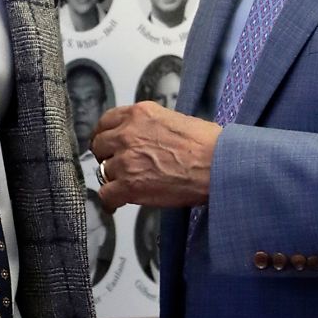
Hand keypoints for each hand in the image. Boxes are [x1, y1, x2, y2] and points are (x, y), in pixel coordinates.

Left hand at [89, 102, 221, 211]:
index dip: (105, 134)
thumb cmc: (207, 143)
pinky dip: (112, 201)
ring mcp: (126, 160)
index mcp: (139, 114)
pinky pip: (107, 195)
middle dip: (106, 155)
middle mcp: (127, 133)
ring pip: (103, 170)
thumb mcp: (174, 119)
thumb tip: (145, 137)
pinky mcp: (129, 186)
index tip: (107, 142)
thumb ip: (150, 126)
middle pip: (99, 145)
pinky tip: (118, 203)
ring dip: (114, 178)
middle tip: (116, 165)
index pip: (106, 121)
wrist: (218, 165)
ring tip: (126, 185)